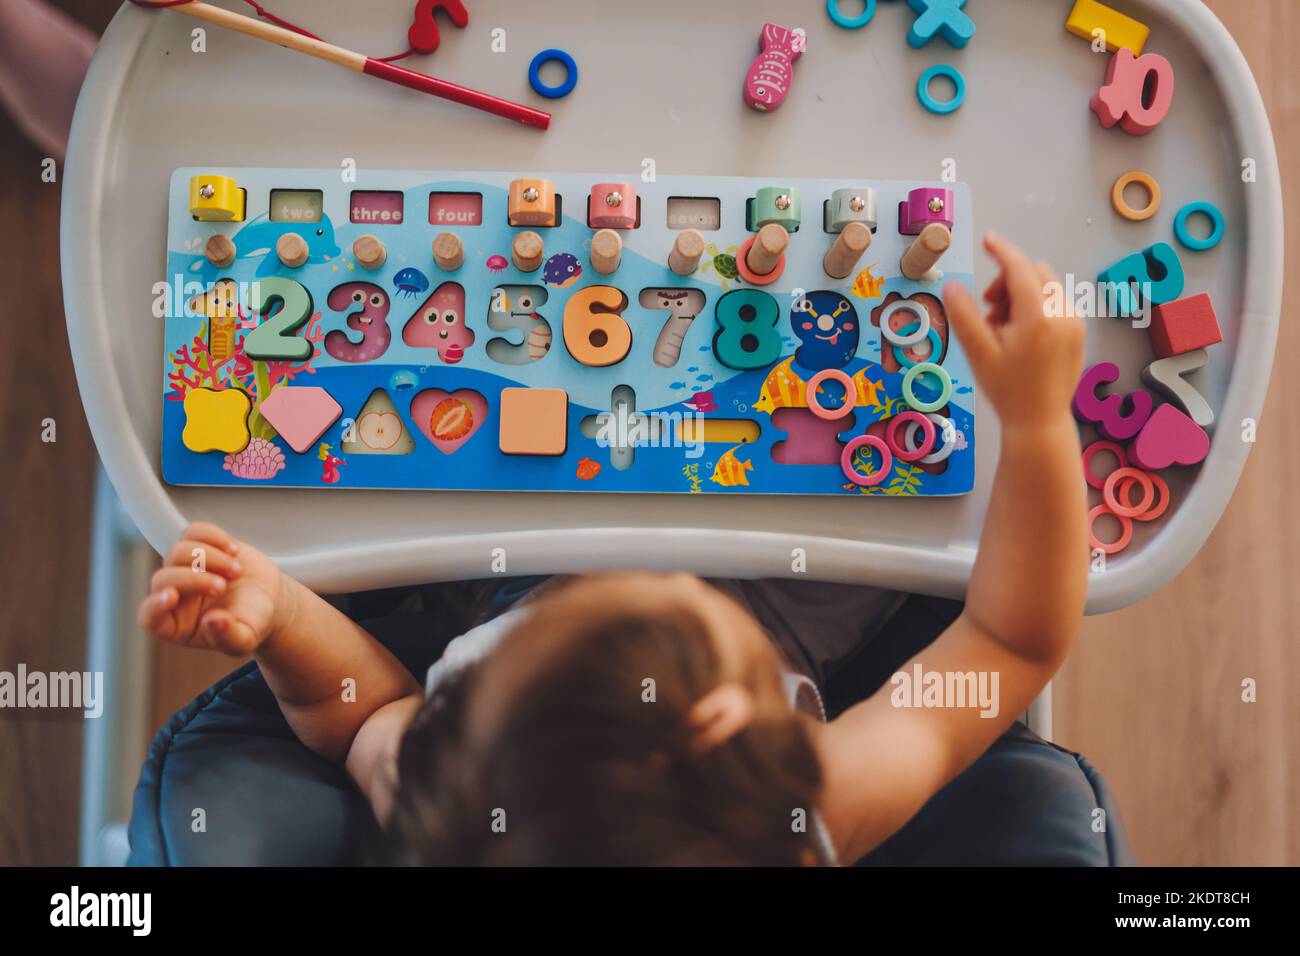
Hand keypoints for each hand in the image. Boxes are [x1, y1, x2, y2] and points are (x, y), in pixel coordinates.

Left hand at [137, 522, 288, 656]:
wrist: (268, 597)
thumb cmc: (252, 622)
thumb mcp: (245, 638)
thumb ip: (228, 636)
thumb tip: (211, 623)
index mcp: (176, 626)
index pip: (149, 617)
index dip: (154, 607)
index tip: (172, 597)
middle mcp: (173, 595)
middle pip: (164, 579)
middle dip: (194, 579)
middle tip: (223, 586)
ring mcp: (183, 569)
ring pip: (178, 552)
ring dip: (210, 558)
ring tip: (237, 571)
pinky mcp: (197, 546)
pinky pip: (193, 532)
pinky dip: (214, 537)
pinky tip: (234, 551)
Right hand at [943, 233, 1084, 431]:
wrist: (1039, 421)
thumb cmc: (1006, 389)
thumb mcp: (978, 353)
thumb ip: (964, 315)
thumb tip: (951, 285)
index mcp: (1037, 316)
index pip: (1019, 268)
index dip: (1002, 250)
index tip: (988, 240)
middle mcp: (1062, 313)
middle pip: (1035, 273)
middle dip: (1008, 281)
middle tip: (988, 310)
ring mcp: (1074, 323)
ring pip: (1046, 287)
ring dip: (1021, 294)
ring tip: (1002, 328)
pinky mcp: (1078, 334)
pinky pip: (1056, 304)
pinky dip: (1036, 307)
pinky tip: (1021, 336)